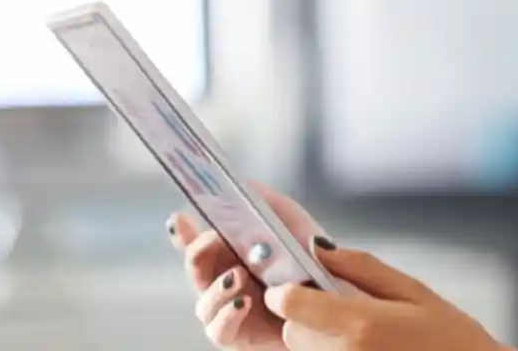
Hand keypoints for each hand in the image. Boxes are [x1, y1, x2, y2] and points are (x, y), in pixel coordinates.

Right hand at [167, 180, 324, 350]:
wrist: (336, 301)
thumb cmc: (312, 261)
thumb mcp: (293, 223)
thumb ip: (266, 203)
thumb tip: (240, 183)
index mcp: (231, 251)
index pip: (196, 240)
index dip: (182, 230)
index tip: (181, 217)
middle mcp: (224, 279)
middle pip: (194, 266)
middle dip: (196, 250)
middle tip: (213, 239)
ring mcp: (228, 308)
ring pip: (203, 301)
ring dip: (217, 287)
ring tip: (239, 275)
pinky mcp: (237, 335)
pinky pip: (218, 329)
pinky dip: (226, 315)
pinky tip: (243, 302)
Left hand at [265, 240, 513, 350]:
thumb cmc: (453, 341)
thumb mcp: (413, 292)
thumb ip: (362, 268)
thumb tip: (320, 248)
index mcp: (361, 326)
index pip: (292, 306)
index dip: (285, 292)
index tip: (290, 287)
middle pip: (293, 332)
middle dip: (308, 318)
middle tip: (342, 313)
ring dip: (319, 343)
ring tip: (361, 339)